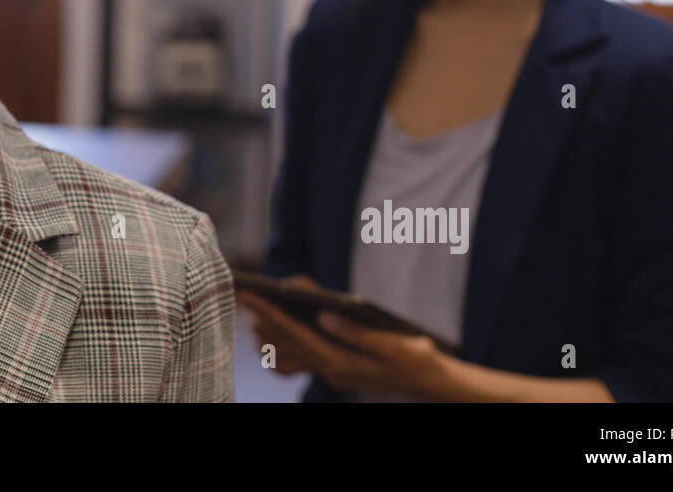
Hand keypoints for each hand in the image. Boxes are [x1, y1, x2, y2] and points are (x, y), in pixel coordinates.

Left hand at [236, 275, 446, 397]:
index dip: (272, 314)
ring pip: (292, 350)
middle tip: (241, 292)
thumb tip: (323, 316)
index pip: (298, 336)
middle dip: (265, 317)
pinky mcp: (338, 365)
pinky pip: (304, 354)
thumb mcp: (393, 344)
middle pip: (289, 342)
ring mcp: (333, 370)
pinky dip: (289, 339)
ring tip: (254, 303)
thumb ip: (357, 332)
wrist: (431, 380)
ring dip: (272, 327)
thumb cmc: (416, 358)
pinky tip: (282, 322)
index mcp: (342, 364)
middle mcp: (332, 370)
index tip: (251, 295)